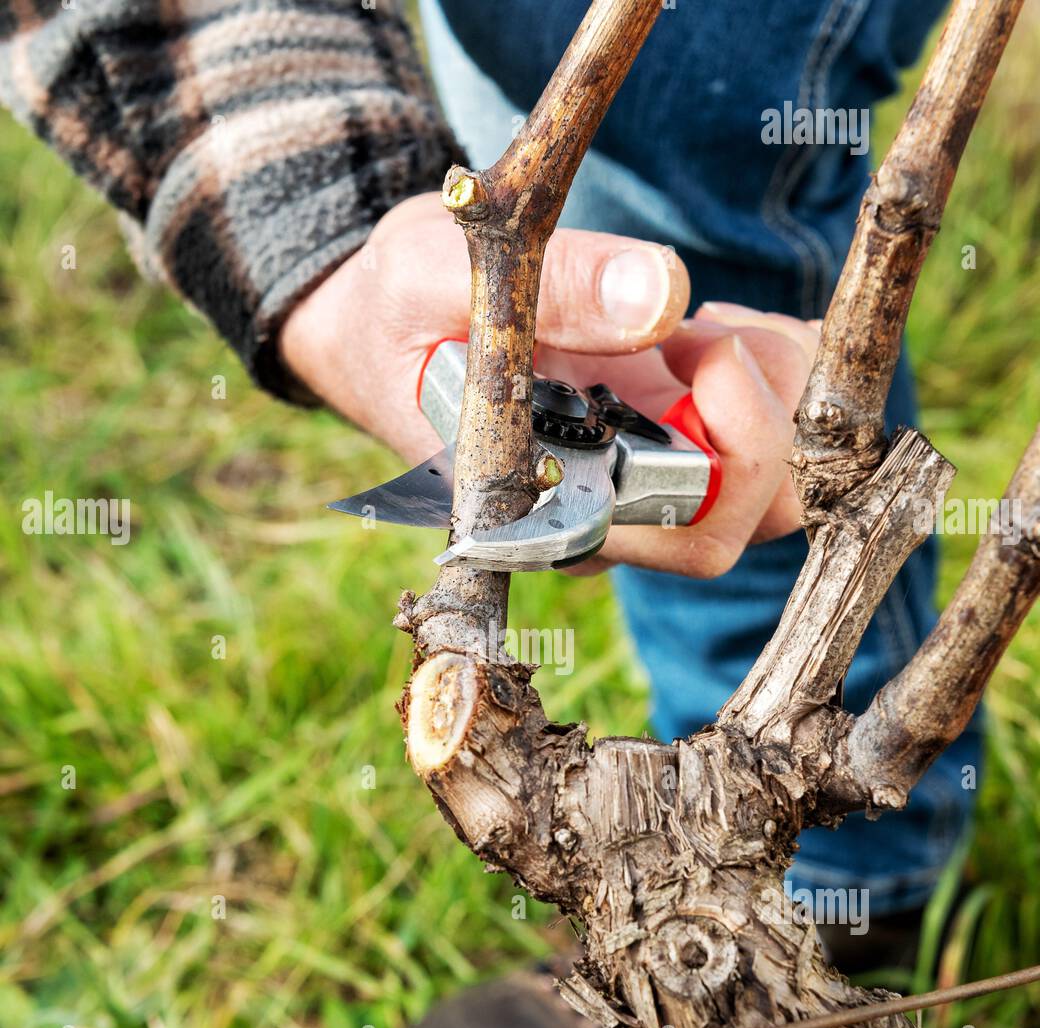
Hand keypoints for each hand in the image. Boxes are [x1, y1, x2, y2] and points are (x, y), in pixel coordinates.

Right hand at [279, 193, 813, 578]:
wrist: (379, 330)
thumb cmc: (396, 315)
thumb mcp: (435, 273)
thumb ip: (548, 285)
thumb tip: (668, 294)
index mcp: (558, 509)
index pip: (693, 534)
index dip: (738, 451)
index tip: (697, 345)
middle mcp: (612, 514)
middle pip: (755, 514)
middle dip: (770, 412)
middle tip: (709, 331)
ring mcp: (643, 481)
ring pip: (775, 480)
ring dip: (778, 392)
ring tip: (707, 326)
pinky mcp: (662, 442)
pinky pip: (769, 436)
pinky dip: (780, 373)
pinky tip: (721, 327)